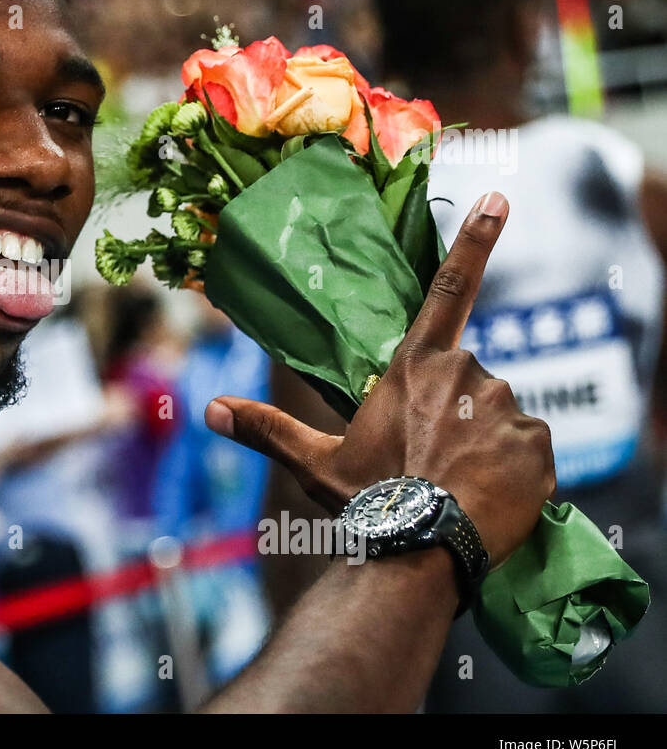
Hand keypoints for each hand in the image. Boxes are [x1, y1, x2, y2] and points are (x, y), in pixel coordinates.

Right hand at [204, 192, 555, 564]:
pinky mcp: (539, 445)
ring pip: (496, 415)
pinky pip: (528, 449)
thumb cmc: (369, 501)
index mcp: (416, 367)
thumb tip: (210, 411)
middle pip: (465, 380)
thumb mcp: (315, 463)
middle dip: (452, 413)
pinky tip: (488, 497)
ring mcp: (507, 408)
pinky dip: (513, 469)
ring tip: (454, 486)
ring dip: (481, 441)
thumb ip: (267, 430)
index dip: (477, 240)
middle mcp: (467, 373)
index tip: (502, 198)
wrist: (424, 551)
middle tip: (428, 463)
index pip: (449, 289)